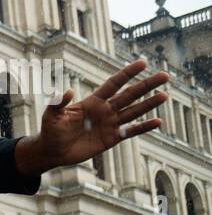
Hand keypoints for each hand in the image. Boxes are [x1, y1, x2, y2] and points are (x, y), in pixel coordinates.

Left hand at [15, 59, 167, 175]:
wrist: (52, 151)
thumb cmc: (50, 131)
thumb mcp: (51, 116)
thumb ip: (58, 103)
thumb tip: (67, 91)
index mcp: (92, 102)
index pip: (114, 84)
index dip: (128, 73)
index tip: (143, 63)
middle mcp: (105, 110)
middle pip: (130, 95)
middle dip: (147, 85)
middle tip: (165, 75)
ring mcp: (110, 124)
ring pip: (134, 111)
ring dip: (149, 104)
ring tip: (165, 95)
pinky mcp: (111, 138)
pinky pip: (130, 132)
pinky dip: (143, 128)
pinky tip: (158, 122)